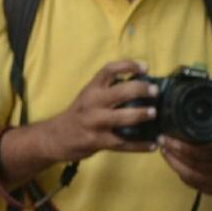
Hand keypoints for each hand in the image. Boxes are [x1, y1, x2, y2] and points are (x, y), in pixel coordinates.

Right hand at [34, 60, 160, 163]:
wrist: (56, 137)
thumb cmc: (79, 114)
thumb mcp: (89, 96)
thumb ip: (108, 89)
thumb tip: (141, 83)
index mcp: (92, 89)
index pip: (109, 70)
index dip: (128, 65)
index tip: (145, 67)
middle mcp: (92, 103)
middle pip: (120, 92)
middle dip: (141, 90)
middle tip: (155, 92)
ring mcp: (95, 123)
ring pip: (122, 118)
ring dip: (140, 115)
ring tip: (154, 114)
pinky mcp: (97, 142)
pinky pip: (122, 143)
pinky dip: (139, 145)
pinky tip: (153, 144)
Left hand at [159, 108, 211, 195]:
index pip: (203, 152)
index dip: (183, 146)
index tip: (169, 136)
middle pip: (192, 164)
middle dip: (173, 152)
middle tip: (161, 139)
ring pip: (188, 176)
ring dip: (172, 163)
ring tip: (163, 148)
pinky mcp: (211, 190)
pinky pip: (190, 183)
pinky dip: (179, 171)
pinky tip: (173, 160)